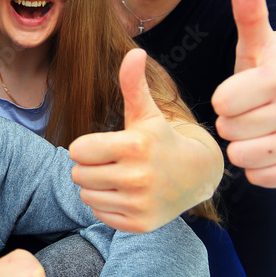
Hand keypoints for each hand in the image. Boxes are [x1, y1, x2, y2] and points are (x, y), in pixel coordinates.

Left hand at [68, 49, 204, 232]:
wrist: (197, 176)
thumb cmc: (160, 140)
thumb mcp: (146, 113)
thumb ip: (133, 84)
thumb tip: (133, 51)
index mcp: (135, 146)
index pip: (78, 150)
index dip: (87, 147)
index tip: (105, 145)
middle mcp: (138, 177)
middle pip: (78, 174)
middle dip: (89, 166)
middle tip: (111, 162)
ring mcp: (140, 203)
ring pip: (86, 195)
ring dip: (95, 186)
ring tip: (118, 177)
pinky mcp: (140, 224)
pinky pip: (99, 213)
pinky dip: (107, 205)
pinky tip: (126, 194)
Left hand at [212, 0, 275, 186]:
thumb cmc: (273, 77)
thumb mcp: (257, 47)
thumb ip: (248, 14)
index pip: (222, 102)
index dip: (224, 100)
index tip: (241, 93)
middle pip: (230, 130)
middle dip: (233, 123)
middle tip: (252, 113)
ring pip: (242, 156)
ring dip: (243, 146)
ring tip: (260, 130)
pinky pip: (259, 177)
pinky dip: (260, 167)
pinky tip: (273, 149)